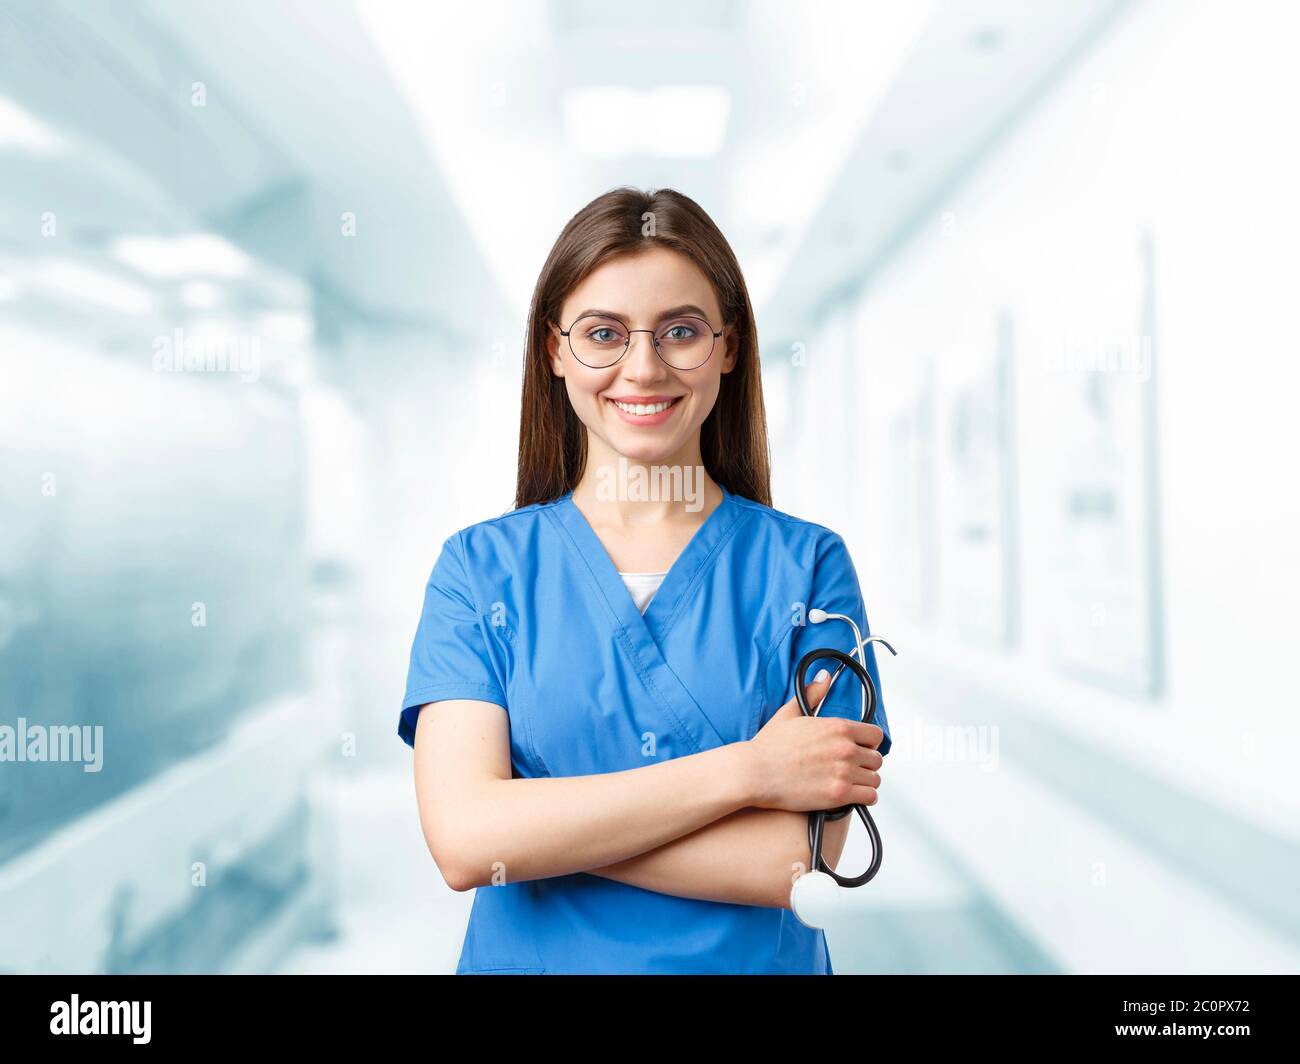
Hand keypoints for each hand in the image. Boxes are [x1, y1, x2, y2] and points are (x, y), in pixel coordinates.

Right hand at [740, 670, 884, 811]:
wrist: (755, 772)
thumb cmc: (769, 747)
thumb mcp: (790, 713)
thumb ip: (812, 694)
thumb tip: (824, 677)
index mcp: (838, 727)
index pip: (875, 735)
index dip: (868, 743)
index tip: (859, 748)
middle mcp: (845, 748)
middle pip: (877, 759)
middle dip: (865, 764)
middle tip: (850, 768)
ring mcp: (844, 772)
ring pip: (874, 779)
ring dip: (864, 781)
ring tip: (850, 783)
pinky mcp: (839, 794)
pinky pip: (869, 797)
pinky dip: (863, 797)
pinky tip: (850, 795)